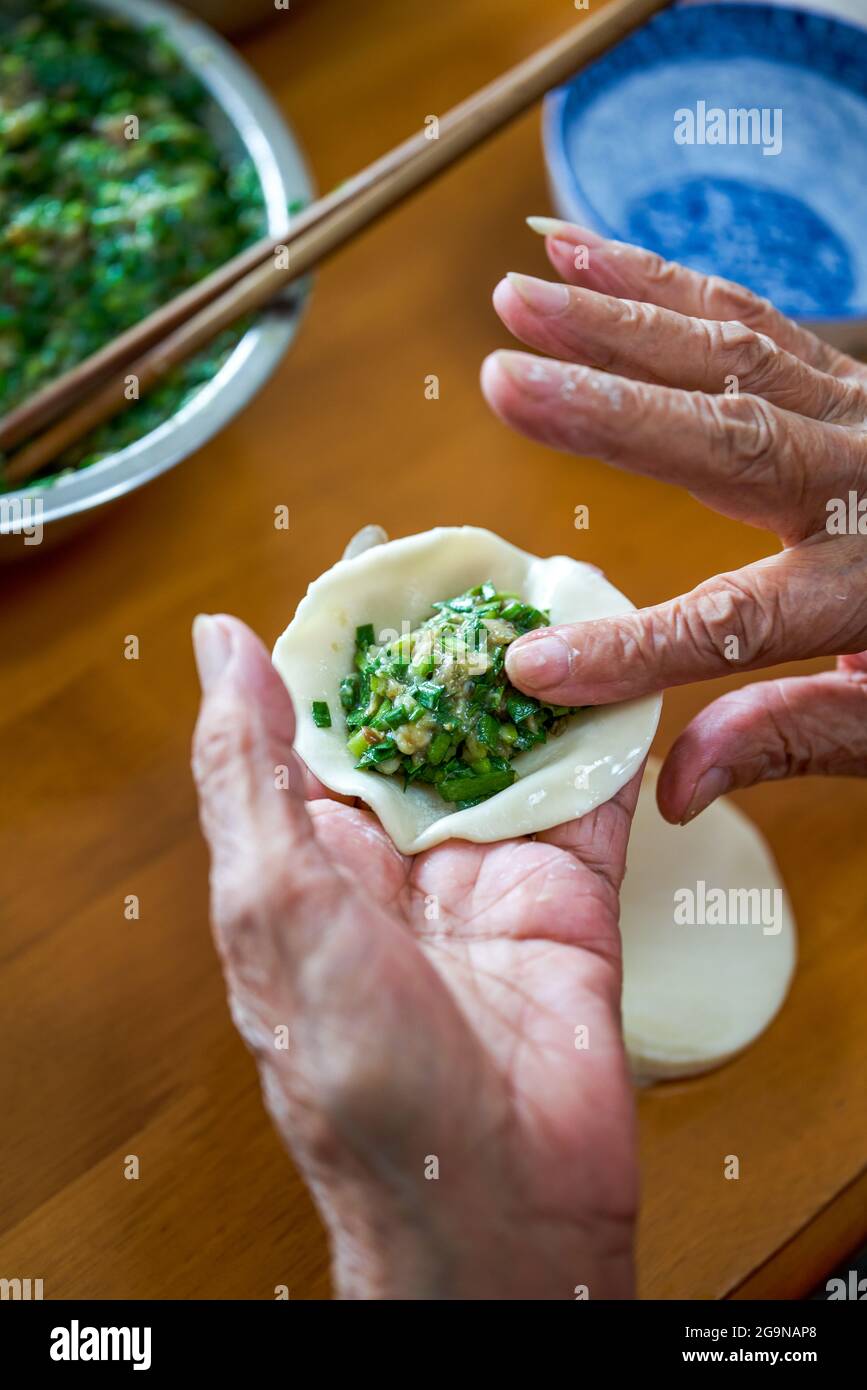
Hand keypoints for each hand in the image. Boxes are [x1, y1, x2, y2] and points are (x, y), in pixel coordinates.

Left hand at [192, 613, 641, 1299]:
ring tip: (545, 601)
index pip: (317, 726)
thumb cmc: (358, 1073)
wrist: (495, 1201)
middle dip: (446, 653)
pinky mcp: (568, 899)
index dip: (342, 645)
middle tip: (477, 568)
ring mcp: (485, 877)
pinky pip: (589, 800)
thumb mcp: (273, 904)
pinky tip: (615, 676)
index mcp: (308, 861)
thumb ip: (248, 769)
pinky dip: (605, 739)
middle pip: (422, 727)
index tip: (373, 564)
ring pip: (508, 751)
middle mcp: (395, 864)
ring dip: (527, 683)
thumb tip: (222, 643)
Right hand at [481, 219, 866, 823]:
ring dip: (616, 319)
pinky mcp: (841, 373)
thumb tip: (673, 785)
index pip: (734, 624)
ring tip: (520, 294)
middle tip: (502, 377)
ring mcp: (854, 410)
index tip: (536, 664)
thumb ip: (792, 733)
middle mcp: (863, 477)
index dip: (632, 649)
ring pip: (729, 355)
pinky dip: (660, 283)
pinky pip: (747, 318)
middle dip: (605, 410)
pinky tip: (584, 255)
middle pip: (727, 441)